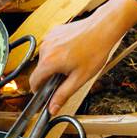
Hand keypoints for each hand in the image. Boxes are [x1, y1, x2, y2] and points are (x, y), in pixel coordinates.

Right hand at [29, 0, 136, 114]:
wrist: (103, 29)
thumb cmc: (94, 51)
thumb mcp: (79, 79)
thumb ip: (63, 95)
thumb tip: (52, 108)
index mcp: (49, 62)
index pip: (33, 82)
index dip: (39, 90)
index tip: (45, 94)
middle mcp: (45, 48)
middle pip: (40, 69)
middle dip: (51, 76)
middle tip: (68, 76)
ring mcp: (49, 38)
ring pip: (46, 58)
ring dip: (55, 63)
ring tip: (73, 61)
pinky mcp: (54, 31)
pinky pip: (51, 47)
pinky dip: (58, 51)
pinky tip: (72, 51)